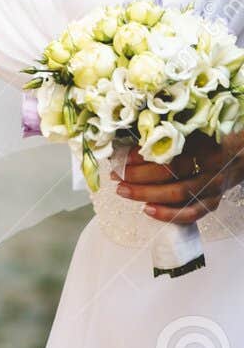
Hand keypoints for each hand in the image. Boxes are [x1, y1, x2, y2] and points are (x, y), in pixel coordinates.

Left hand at [115, 133, 243, 223]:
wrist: (239, 156)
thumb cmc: (207, 141)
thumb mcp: (192, 132)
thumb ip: (168, 136)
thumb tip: (129, 140)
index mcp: (204, 144)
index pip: (171, 152)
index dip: (144, 155)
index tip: (121, 155)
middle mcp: (211, 166)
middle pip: (172, 174)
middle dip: (139, 175)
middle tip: (115, 174)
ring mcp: (213, 187)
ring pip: (178, 194)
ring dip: (146, 194)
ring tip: (122, 190)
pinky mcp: (213, 202)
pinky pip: (191, 213)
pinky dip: (168, 214)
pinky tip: (147, 210)